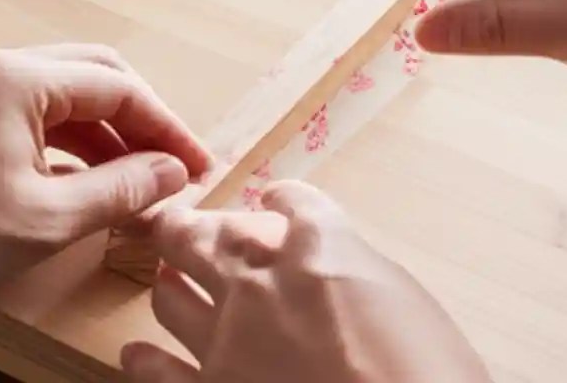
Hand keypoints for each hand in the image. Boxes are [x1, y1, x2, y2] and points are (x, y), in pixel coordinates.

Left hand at [0, 44, 211, 313]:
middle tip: (170, 166)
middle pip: (91, 74)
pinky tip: (77, 176)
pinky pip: (20, 105)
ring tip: (132, 178)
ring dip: (98, 130)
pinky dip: (57, 135)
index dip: (166, 128)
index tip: (196, 167)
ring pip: (55, 90)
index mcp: (14, 79)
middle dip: (138, 120)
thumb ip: (121, 191)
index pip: (117, 88)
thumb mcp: (45, 221)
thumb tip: (173, 173)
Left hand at [122, 181, 490, 382]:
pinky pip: (159, 370)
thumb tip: (333, 265)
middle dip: (191, 225)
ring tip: (169, 276)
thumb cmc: (429, 368)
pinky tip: (137, 352)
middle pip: (204, 234)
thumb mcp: (403, 294)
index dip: (280, 199)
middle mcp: (261, 279)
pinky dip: (145, 359)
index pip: (289, 201)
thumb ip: (355, 268)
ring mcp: (228, 337)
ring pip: (170, 293)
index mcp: (318, 243)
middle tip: (184, 224)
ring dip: (169, 280)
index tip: (274, 200)